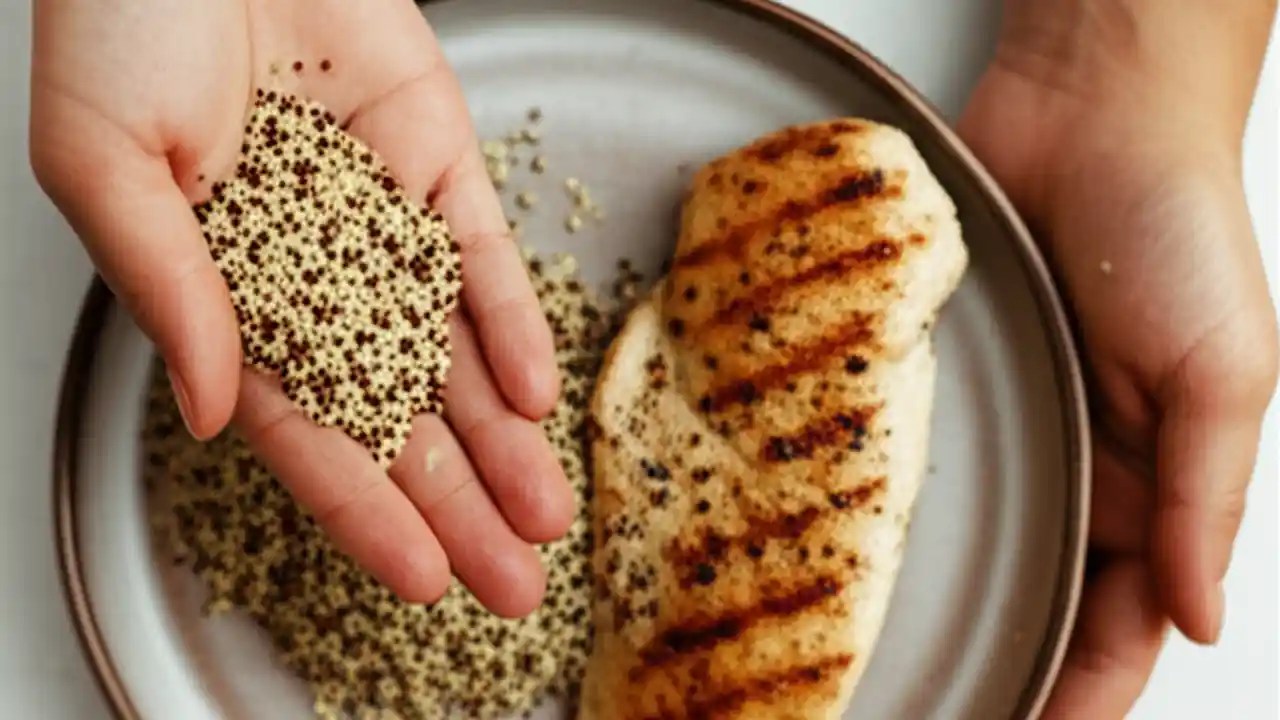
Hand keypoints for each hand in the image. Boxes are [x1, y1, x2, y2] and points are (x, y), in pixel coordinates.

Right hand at [30, 0, 569, 617]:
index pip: (307, 430)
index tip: (420, 578)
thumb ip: (167, 288)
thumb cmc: (119, 22)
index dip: (364, 510)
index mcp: (227, 298)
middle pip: (398, 413)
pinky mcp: (435, 160)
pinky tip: (535, 394)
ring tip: (546, 518)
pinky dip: (510, 321)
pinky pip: (480, 255)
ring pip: (454, 352)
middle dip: (458, 504)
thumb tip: (209, 406)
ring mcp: (381, 221)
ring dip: (504, 438)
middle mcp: (314, 275)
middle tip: (514, 585)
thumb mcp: (104, 163)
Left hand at [959, 1, 1277, 715]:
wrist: (1091, 115)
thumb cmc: (1178, 227)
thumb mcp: (1223, 374)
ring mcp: (1010, 430)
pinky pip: (915, 458)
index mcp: (1159, 489)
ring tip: (890, 661)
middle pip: (1040, 604)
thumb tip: (1207, 623)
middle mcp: (1081, 472)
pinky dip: (890, 510)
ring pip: (977, 546)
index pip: (1124, 627)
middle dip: (1006, 667)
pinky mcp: (948, 379)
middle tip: (938, 712)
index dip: (1083, 694)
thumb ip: (1208, 504)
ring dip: (944, 603)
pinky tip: (842, 549)